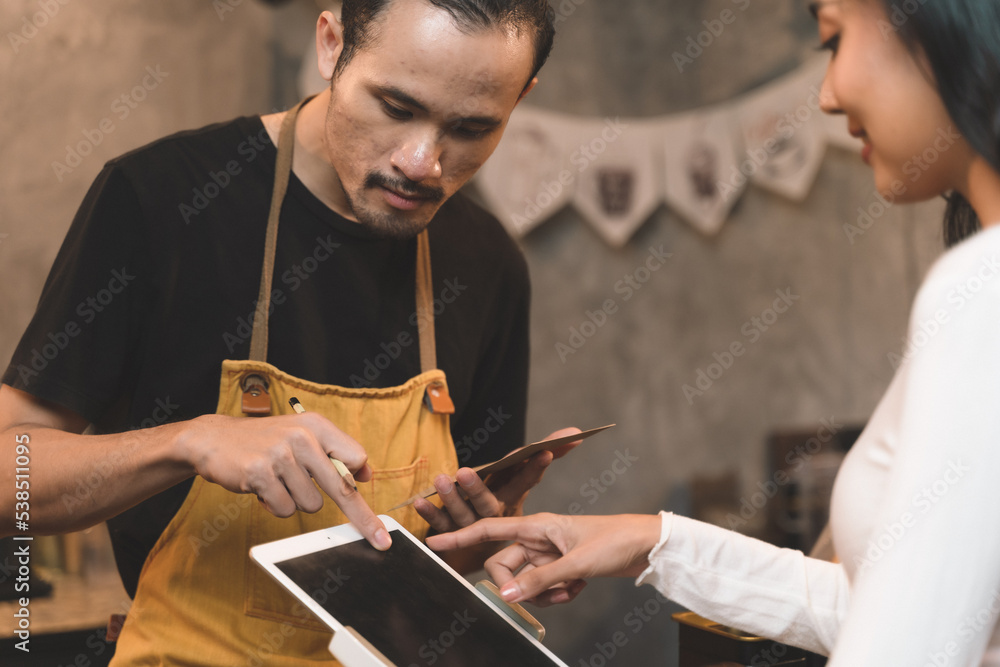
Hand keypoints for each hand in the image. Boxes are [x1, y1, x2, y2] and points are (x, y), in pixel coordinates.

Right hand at [181, 412, 389, 549]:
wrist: (213, 439)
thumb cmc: (263, 441)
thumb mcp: (301, 434)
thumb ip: (334, 452)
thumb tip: (367, 474)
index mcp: (317, 425)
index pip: (356, 458)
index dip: (363, 485)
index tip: (378, 508)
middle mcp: (302, 436)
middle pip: (342, 487)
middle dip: (361, 517)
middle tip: (379, 539)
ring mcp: (281, 454)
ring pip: (310, 504)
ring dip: (294, 501)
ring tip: (277, 482)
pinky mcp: (260, 473)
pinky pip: (284, 509)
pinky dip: (274, 506)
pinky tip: (262, 487)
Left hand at [413, 428, 582, 532]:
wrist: (480, 546)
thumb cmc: (503, 498)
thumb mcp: (522, 474)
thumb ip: (547, 449)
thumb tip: (575, 433)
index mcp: (511, 501)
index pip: (523, 483)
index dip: (533, 469)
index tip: (544, 452)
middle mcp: (493, 515)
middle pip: (487, 503)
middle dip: (477, 488)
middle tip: (465, 472)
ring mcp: (471, 526)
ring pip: (461, 514)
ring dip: (450, 497)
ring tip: (442, 479)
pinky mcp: (451, 534)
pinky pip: (439, 524)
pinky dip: (430, 514)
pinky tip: (419, 501)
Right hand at [425, 513, 661, 605]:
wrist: (647, 544)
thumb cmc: (615, 539)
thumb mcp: (576, 563)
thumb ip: (539, 580)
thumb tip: (507, 597)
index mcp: (537, 524)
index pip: (489, 529)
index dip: (461, 537)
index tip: (435, 543)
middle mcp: (538, 538)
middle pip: (506, 567)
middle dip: (521, 587)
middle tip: (546, 593)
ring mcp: (549, 554)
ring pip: (526, 583)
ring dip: (545, 594)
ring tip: (572, 588)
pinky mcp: (561, 567)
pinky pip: (544, 588)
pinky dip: (558, 594)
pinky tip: (579, 587)